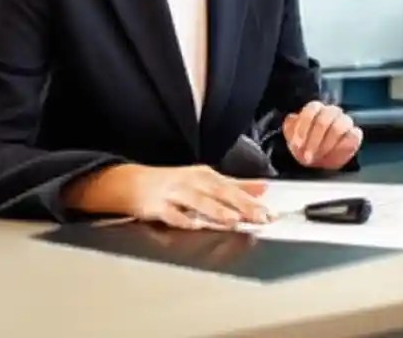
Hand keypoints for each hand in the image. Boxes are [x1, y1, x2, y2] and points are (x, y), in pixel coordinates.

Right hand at [112, 164, 270, 229]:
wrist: (131, 183)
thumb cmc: (173, 184)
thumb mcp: (205, 181)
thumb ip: (235, 185)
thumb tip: (263, 188)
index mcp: (207, 176)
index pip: (234, 188)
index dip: (253, 200)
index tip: (270, 212)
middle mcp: (193, 182)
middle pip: (221, 193)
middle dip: (241, 205)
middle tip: (259, 217)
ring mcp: (175, 194)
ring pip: (199, 201)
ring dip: (216, 210)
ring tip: (233, 220)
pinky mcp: (157, 206)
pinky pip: (172, 214)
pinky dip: (183, 219)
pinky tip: (195, 225)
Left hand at [283, 100, 363, 169]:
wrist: (318, 161)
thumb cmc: (305, 147)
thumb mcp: (293, 138)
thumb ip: (291, 127)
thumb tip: (293, 118)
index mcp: (316, 109)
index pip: (312, 109)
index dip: (303, 127)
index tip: (298, 144)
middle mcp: (331, 112)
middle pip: (324, 118)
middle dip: (314, 140)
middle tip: (308, 156)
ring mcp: (345, 122)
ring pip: (339, 126)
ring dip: (327, 144)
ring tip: (320, 157)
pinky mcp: (355, 134)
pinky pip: (353, 135)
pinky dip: (343, 145)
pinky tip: (334, 153)